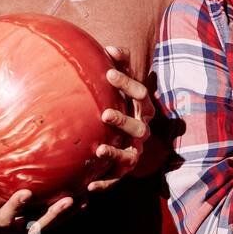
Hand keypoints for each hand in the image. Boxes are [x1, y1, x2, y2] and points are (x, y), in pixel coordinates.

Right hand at [0, 163, 77, 233]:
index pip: (3, 220)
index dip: (15, 209)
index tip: (27, 193)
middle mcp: (4, 226)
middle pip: (33, 228)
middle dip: (52, 217)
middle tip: (69, 200)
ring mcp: (16, 223)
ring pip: (44, 224)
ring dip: (65, 214)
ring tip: (85, 198)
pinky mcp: (24, 216)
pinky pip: (46, 215)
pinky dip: (63, 208)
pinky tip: (82, 194)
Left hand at [86, 46, 154, 193]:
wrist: (129, 137)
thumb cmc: (122, 103)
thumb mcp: (123, 84)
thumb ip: (120, 65)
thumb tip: (109, 47)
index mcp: (143, 109)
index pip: (140, 94)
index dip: (127, 82)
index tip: (108, 71)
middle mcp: (142, 130)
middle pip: (139, 126)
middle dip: (123, 120)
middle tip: (104, 113)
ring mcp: (134, 151)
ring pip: (130, 155)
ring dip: (115, 152)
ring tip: (99, 149)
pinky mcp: (123, 170)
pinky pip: (115, 179)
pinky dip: (104, 184)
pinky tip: (89, 186)